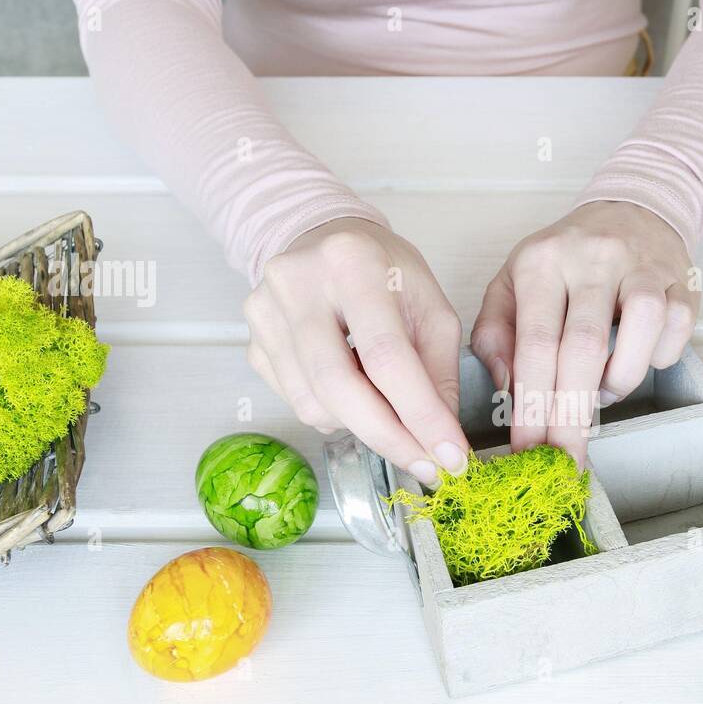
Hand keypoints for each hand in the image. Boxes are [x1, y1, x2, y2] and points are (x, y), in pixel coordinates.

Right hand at [243, 218, 468, 486]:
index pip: (387, 356)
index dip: (420, 415)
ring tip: (391, 415)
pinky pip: (296, 402)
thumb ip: (439, 368)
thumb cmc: (384, 272)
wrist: (322, 239)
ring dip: (362, 427)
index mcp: (353, 263)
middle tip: (425, 465)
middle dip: (389, 438)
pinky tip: (355, 393)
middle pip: (339, 386)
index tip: (450, 456)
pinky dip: (335, 414)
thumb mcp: (428, 304)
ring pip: (314, 404)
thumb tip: (441, 437)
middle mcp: (298, 284)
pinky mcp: (252, 342)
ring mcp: (265, 315)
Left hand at [471, 201, 697, 464]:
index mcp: (541, 262)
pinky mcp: (679, 278)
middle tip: (565, 458)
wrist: (631, 209)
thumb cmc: (566, 258)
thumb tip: (508, 388)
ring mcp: (640, 266)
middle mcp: (591, 259)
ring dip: (620, 380)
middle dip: (572, 416)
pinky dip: (658, 357)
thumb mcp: (513, 282)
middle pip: (583, 349)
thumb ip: (496, 334)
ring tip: (604, 393)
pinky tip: (640, 357)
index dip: (532, 404)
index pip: (534, 344)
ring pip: (639, 332)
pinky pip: (675, 330)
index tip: (527, 449)